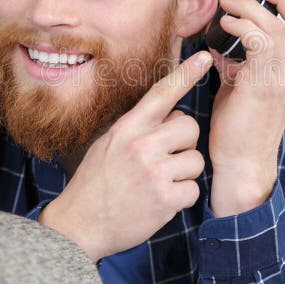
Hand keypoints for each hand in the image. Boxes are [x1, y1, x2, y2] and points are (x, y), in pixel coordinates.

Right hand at [38, 51, 212, 261]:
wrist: (79, 225)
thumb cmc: (96, 183)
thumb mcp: (109, 144)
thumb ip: (139, 128)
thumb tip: (170, 113)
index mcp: (128, 128)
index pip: (162, 94)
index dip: (186, 74)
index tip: (204, 59)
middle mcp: (142, 145)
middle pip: (191, 127)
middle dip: (183, 143)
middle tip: (164, 159)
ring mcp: (155, 172)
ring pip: (195, 160)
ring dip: (183, 173)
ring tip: (159, 182)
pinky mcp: (166, 199)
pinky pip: (193, 189)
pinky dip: (181, 197)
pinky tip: (161, 201)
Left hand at [209, 0, 284, 216]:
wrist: (241, 163)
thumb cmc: (240, 127)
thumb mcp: (244, 86)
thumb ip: (241, 63)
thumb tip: (220, 46)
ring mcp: (282, 80)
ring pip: (281, 25)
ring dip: (251, 6)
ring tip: (229, 4)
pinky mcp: (261, 86)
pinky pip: (258, 41)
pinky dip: (241, 25)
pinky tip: (225, 26)